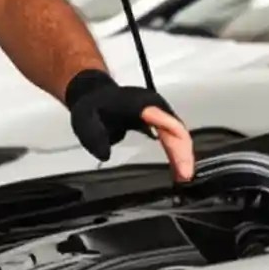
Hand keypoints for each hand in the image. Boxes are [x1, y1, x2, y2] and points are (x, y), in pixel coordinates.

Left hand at [65, 69, 194, 181]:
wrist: (94, 92)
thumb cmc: (93, 103)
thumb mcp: (84, 118)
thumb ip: (94, 136)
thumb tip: (105, 155)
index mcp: (140, 103)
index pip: (165, 121)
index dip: (176, 144)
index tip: (182, 164)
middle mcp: (154, 106)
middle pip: (177, 131)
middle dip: (183, 154)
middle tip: (184, 176)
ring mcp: (159, 112)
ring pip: (178, 134)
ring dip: (183, 155)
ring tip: (183, 177)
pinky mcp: (159, 120)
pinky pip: (173, 136)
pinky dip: (177, 152)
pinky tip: (178, 168)